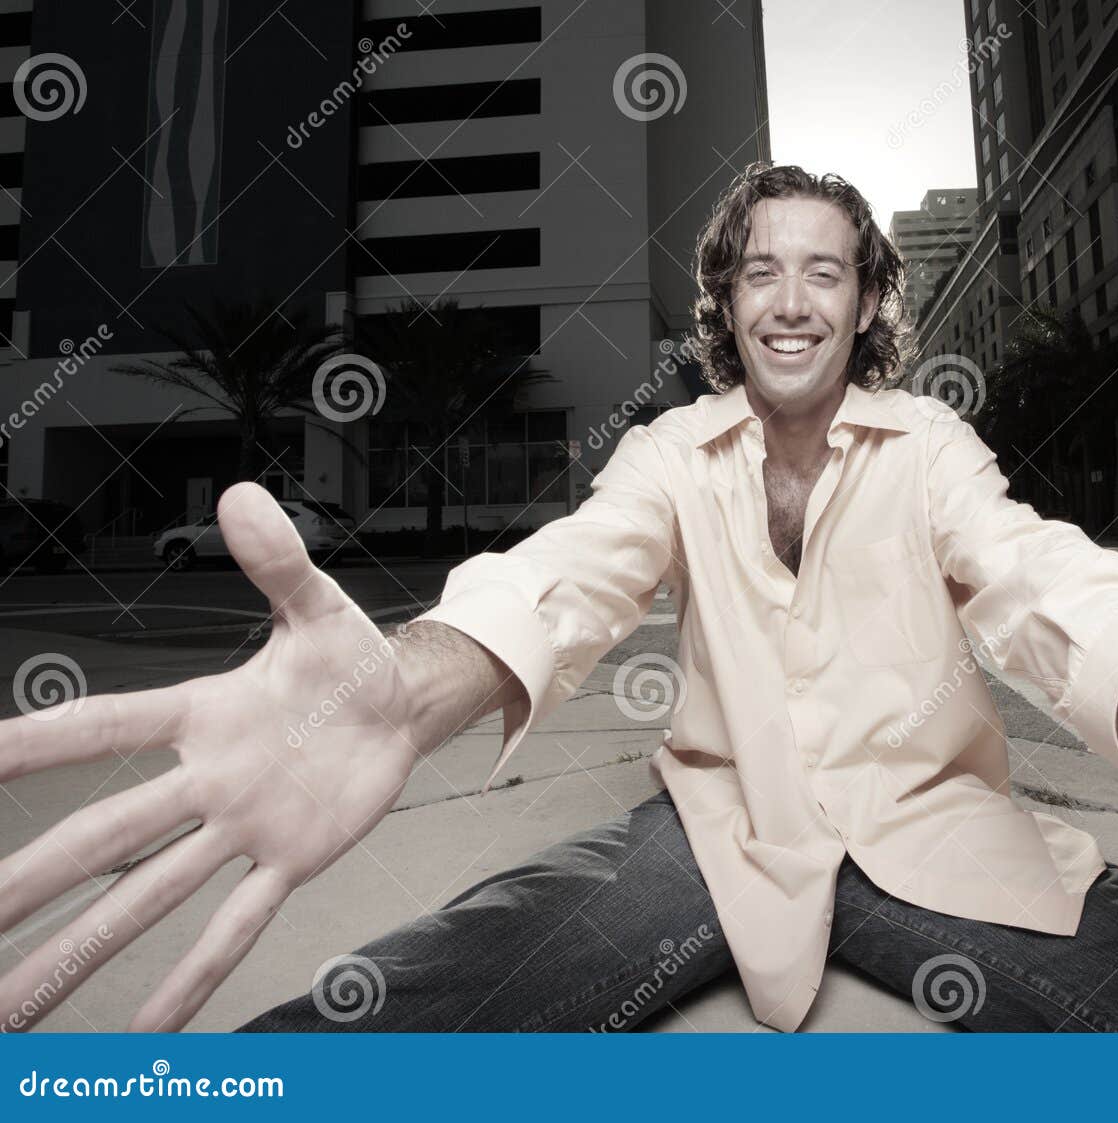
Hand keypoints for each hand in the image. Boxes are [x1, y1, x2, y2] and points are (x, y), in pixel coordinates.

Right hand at [0, 483, 427, 1030]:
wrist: (398, 706)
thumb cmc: (346, 658)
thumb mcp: (317, 606)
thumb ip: (277, 562)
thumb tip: (245, 500)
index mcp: (203, 715)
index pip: (101, 729)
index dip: (30, 746)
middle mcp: (205, 783)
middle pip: (98, 841)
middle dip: (25, 886)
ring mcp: (241, 831)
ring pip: (145, 900)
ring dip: (80, 954)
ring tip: (18, 1008)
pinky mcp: (288, 862)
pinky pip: (233, 927)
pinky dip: (193, 981)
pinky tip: (144, 1035)